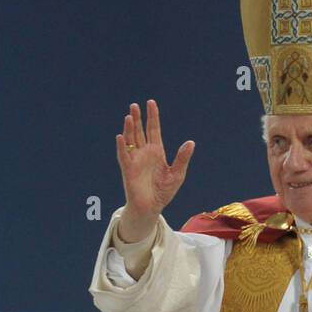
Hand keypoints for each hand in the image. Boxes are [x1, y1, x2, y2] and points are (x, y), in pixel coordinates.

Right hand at [116, 100, 194, 241]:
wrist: (152, 207)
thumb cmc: (164, 192)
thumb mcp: (177, 174)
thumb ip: (182, 158)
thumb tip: (191, 142)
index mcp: (157, 152)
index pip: (154, 130)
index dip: (152, 117)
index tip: (151, 103)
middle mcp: (144, 153)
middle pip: (140, 131)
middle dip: (138, 118)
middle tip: (135, 105)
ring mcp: (135, 160)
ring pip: (130, 140)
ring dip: (129, 128)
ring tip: (129, 116)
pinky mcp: (128, 169)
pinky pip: (123, 156)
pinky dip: (122, 147)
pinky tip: (121, 137)